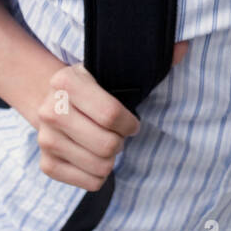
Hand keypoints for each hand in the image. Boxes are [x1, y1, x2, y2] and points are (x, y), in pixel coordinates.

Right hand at [36, 42, 187, 187]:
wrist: (50, 103)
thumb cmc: (91, 90)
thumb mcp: (111, 71)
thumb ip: (148, 63)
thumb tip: (183, 46)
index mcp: (66, 81)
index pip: (111, 114)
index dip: (130, 123)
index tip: (131, 122)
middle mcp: (51, 110)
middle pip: (107, 145)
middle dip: (120, 141)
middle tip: (116, 134)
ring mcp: (46, 139)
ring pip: (101, 166)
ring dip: (110, 159)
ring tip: (102, 143)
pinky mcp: (46, 164)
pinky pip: (90, 183)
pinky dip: (98, 175)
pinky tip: (92, 156)